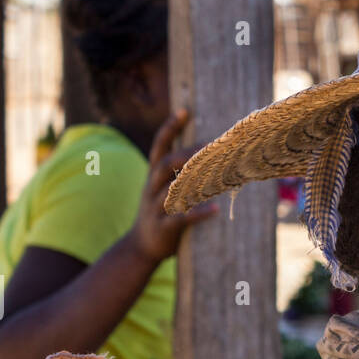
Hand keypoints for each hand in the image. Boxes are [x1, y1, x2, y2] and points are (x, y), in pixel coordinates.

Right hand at [129, 110, 217, 264]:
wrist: (141, 247)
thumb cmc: (160, 213)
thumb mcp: (163, 189)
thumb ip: (178, 174)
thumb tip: (205, 154)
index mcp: (153, 176)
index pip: (159, 146)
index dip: (170, 128)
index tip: (184, 111)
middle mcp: (152, 188)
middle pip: (166, 164)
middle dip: (186, 153)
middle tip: (209, 146)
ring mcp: (156, 207)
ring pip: (173, 190)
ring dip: (194, 181)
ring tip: (217, 174)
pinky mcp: (163, 227)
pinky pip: (181, 218)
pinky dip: (199, 213)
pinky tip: (216, 209)